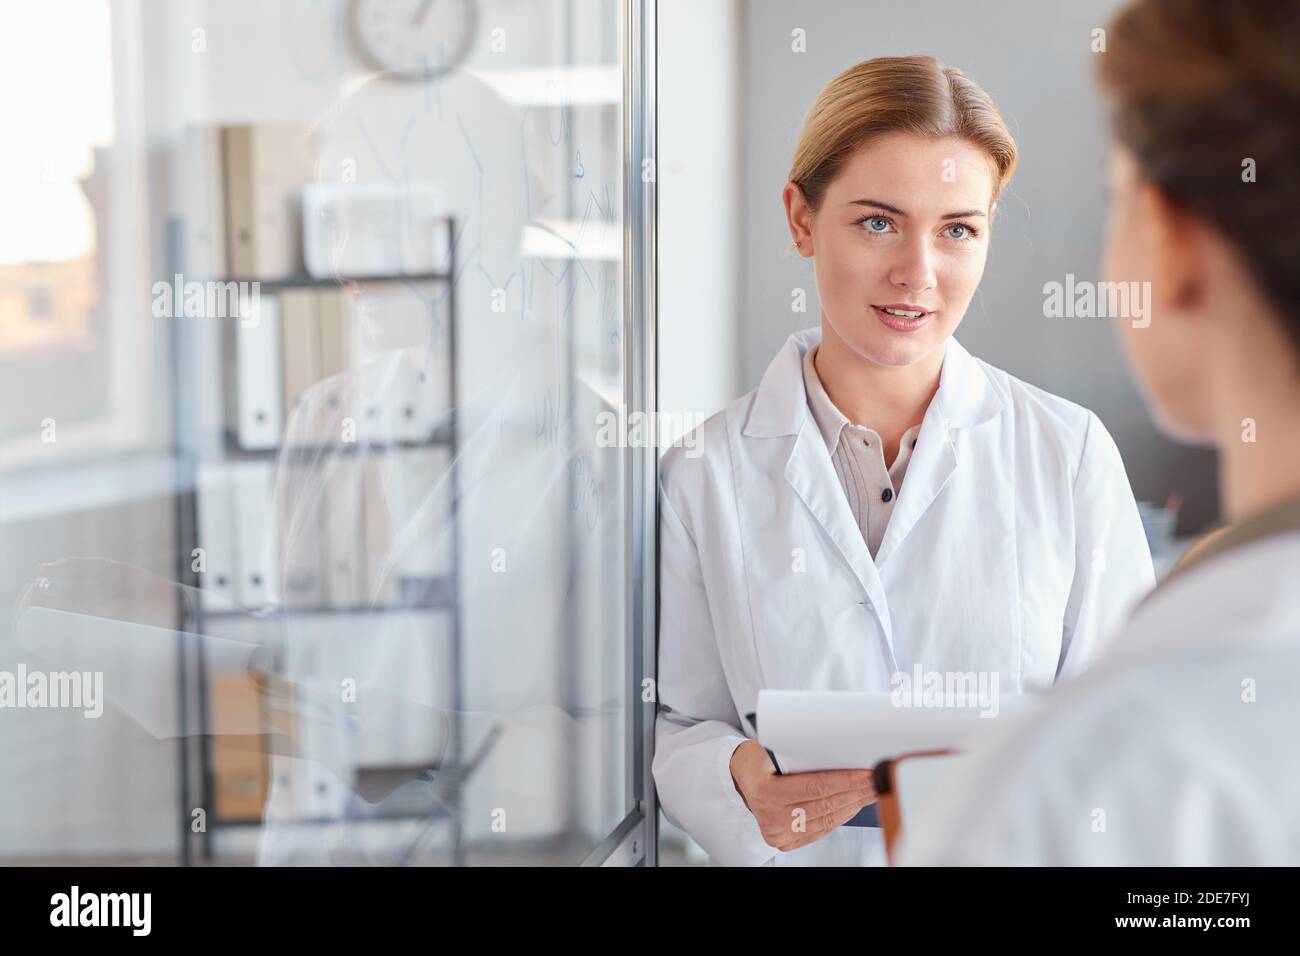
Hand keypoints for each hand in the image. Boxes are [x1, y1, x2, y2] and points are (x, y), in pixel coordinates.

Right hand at [729, 738, 875, 851]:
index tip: (867, 772)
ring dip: (854, 804)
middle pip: (826, 804)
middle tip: (879, 777)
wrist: (739, 778)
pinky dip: (842, 816)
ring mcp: (779, 834)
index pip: (816, 787)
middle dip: (857, 791)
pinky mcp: (787, 842)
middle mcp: (771, 818)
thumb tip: (840, 744)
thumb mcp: (771, 746)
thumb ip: (799, 750)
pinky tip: (855, 804)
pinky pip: (823, 830)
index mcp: (766, 792)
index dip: (846, 781)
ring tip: (872, 789)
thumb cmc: (757, 758)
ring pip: (828, 819)